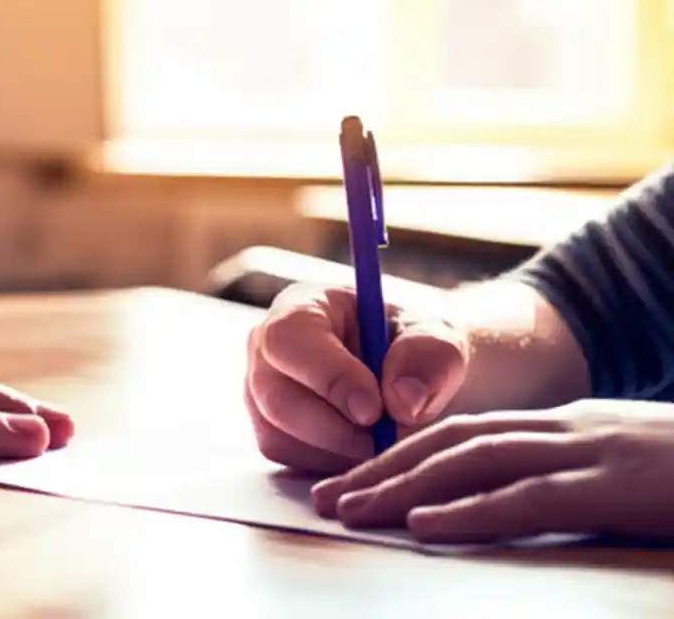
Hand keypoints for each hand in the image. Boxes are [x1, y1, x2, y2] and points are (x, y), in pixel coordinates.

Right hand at [246, 284, 468, 473]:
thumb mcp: (440, 340)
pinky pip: (288, 459)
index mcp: (302, 307)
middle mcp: (267, 349)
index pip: (290, 339)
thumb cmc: (419, 351)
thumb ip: (430, 357)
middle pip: (275, 396)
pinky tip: (363, 448)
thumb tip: (402, 400)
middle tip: (385, 439)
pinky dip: (330, 465)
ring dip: (337, 450)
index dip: (327, 377)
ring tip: (383, 439)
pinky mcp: (269, 431)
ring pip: (279, 434)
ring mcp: (260, 392)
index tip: (373, 411)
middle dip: (335, 428)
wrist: (415, 382)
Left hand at [311, 399, 673, 542]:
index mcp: (565, 426)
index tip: (354, 480)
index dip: (402, 455)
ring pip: (474, 462)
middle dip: (381, 469)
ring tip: (351, 511)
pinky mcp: (617, 487)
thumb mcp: (626, 469)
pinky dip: (472, 510)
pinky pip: (530, 498)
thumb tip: (506, 503)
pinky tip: (426, 524)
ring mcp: (591, 452)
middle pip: (451, 442)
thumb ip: (570, 479)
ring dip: (404, 487)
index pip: (464, 433)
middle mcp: (566, 429)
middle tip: (325, 499)